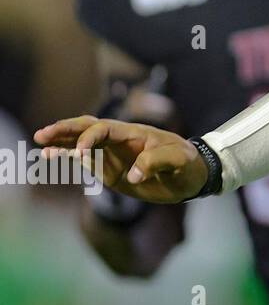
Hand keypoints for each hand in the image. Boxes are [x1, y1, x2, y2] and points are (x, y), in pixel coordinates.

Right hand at [34, 117, 207, 203]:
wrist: (192, 176)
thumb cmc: (188, 165)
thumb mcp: (181, 161)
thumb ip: (159, 161)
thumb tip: (133, 174)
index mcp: (135, 133)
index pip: (105, 128)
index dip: (90, 138)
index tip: (82, 155)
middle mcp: (120, 139)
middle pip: (88, 127)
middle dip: (66, 129)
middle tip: (43, 134)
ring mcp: (113, 152)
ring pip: (82, 140)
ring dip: (62, 139)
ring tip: (40, 140)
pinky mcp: (109, 167)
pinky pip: (84, 158)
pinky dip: (67, 155)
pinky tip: (49, 155)